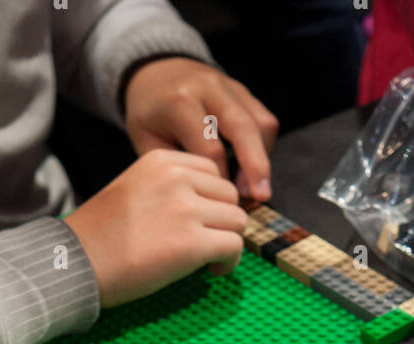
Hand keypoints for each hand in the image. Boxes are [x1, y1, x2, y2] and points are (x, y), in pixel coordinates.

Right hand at [66, 150, 246, 307]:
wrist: (76, 264)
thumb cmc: (100, 237)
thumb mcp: (134, 190)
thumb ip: (168, 189)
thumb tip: (204, 207)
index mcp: (162, 162)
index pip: (213, 173)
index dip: (212, 201)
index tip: (200, 222)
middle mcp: (177, 179)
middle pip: (230, 196)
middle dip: (222, 221)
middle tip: (206, 244)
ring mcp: (187, 210)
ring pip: (238, 221)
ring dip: (228, 242)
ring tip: (208, 260)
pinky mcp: (193, 243)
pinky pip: (235, 246)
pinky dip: (229, 262)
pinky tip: (212, 271)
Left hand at [124, 58, 277, 202]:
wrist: (156, 72)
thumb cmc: (150, 115)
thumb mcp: (148, 142)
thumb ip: (177, 167)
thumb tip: (208, 198)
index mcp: (179, 102)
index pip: (210, 148)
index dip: (220, 179)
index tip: (219, 202)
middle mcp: (209, 88)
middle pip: (243, 128)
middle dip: (256, 166)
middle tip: (262, 197)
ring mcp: (230, 87)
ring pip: (262, 123)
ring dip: (263, 159)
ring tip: (255, 189)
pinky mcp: (244, 92)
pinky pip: (265, 120)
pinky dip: (263, 148)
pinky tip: (252, 169)